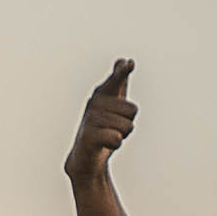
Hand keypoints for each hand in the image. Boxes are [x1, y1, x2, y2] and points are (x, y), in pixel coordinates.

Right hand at [62, 59, 138, 183]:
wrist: (84, 155)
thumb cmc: (102, 126)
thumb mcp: (112, 103)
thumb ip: (119, 82)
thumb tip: (124, 60)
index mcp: (102, 93)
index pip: (116, 80)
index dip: (122, 73)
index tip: (129, 64)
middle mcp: (94, 103)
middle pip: (132, 110)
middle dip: (128, 122)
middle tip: (112, 127)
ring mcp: (90, 119)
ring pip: (127, 126)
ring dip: (121, 134)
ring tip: (108, 135)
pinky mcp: (88, 137)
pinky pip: (117, 138)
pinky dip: (115, 144)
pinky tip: (104, 144)